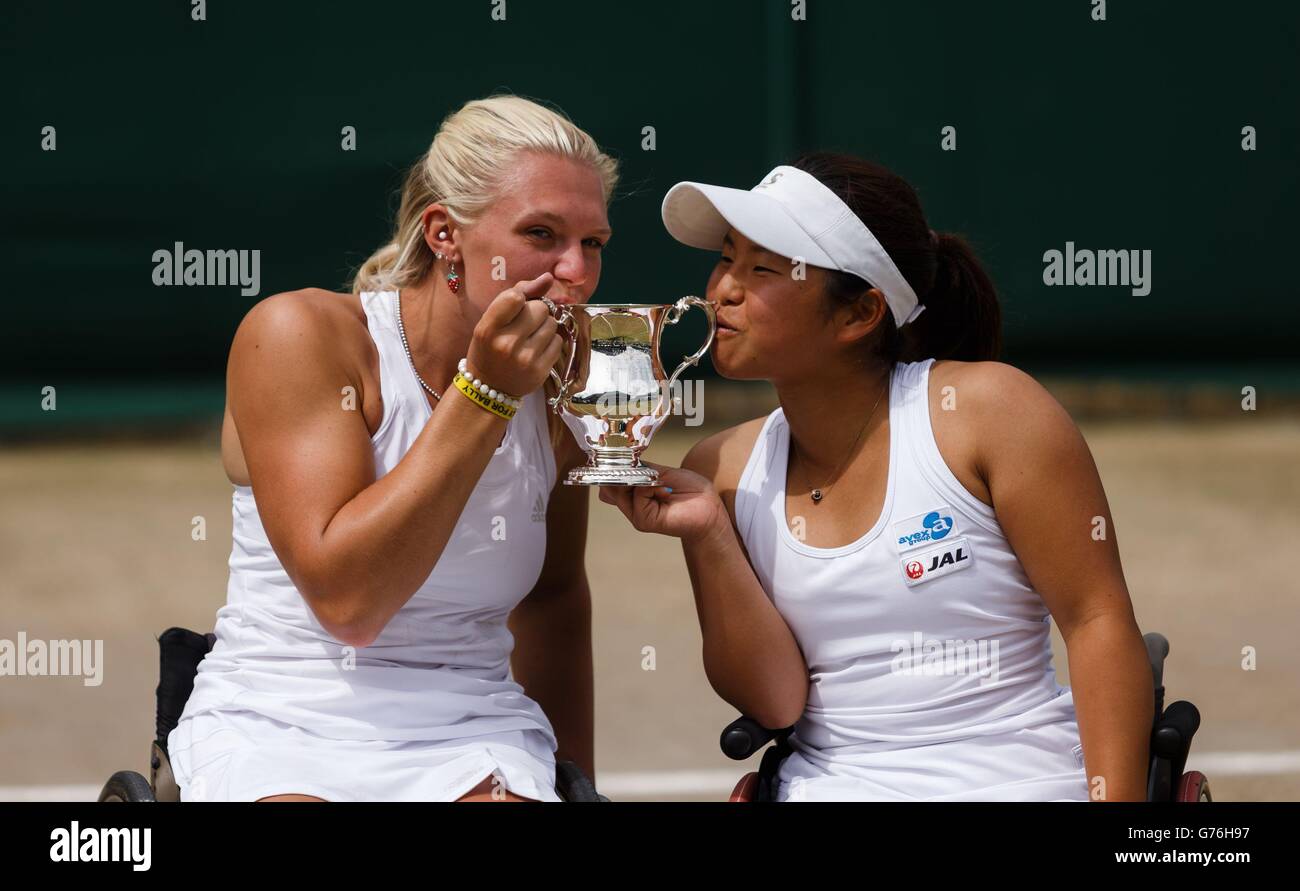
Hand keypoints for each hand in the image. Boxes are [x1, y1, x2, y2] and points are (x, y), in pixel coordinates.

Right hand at [467, 273, 565, 395]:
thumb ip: (518, 295)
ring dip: (544, 327)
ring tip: (530, 337)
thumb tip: (547, 278)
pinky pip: (558, 341)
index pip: (515, 296)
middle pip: (539, 308)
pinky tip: (537, 349)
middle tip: (524, 325)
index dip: (520, 298)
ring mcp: (525, 359)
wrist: (489, 388)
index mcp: (488, 329)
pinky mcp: (540, 370)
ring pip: (551, 324)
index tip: (515, 307)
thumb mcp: (492, 320)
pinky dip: (551, 342)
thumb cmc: (490, 347)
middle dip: (535, 312)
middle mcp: (506, 344)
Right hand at [597, 460, 729, 542]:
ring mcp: (637, 515)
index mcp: (634, 494)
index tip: (620, 455)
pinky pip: (637, 497)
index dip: (611, 468)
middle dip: (623, 471)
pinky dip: (650, 488)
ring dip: (639, 479)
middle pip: (610, 486)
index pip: (609, 481)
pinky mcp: (644, 521)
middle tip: (643, 468)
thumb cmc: (691, 492)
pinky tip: (665, 490)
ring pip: (621, 491)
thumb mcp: (662, 473)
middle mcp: (632, 506)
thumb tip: (622, 461)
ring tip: (659, 480)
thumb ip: (641, 469)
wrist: (710, 509)